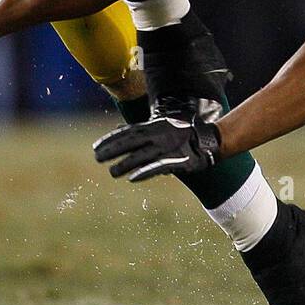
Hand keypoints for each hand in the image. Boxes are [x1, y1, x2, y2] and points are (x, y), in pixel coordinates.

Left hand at [93, 114, 221, 181]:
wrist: (208, 139)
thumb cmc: (180, 133)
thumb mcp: (158, 127)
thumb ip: (137, 129)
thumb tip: (117, 128)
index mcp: (152, 127)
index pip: (127, 132)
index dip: (111, 139)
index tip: (96, 147)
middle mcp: (157, 135)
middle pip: (131, 142)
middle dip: (114, 149)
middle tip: (97, 158)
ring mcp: (166, 147)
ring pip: (142, 156)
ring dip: (126, 164)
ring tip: (112, 172)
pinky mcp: (177, 160)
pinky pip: (158, 167)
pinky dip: (145, 172)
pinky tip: (133, 178)